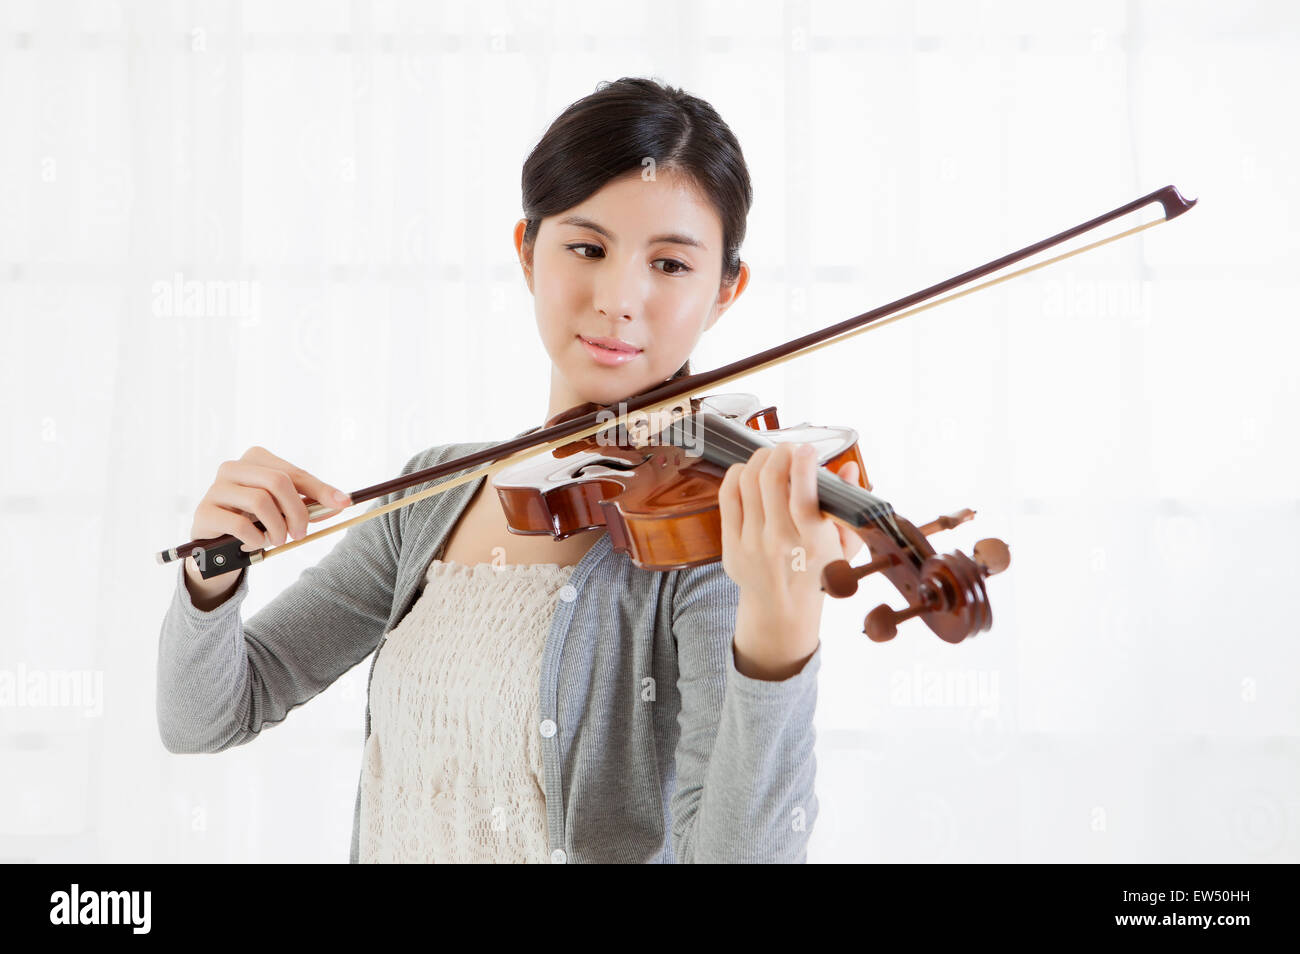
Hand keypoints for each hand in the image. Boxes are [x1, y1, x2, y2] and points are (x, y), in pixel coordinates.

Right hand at [190, 445, 351, 551]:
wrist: (217, 547)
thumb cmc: (254, 521)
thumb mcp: (283, 510)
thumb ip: (310, 504)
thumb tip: (341, 502)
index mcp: (256, 459)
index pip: (294, 473)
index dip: (321, 489)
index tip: (343, 504)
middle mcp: (233, 467)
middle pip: (278, 482)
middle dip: (297, 512)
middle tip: (300, 535)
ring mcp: (215, 487)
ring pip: (260, 501)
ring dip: (277, 527)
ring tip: (277, 540)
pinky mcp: (204, 511)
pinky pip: (240, 524)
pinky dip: (255, 538)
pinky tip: (255, 543)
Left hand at [717, 442, 864, 676]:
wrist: (782, 609)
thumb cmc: (817, 572)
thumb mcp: (843, 546)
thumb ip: (848, 507)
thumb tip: (850, 469)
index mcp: (813, 543)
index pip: (803, 498)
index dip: (803, 466)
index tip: (807, 449)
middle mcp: (780, 542)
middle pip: (770, 481)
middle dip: (779, 453)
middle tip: (788, 449)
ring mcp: (751, 544)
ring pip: (747, 482)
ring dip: (759, 459)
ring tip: (770, 457)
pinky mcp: (731, 545)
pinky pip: (728, 496)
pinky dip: (737, 474)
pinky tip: (748, 471)